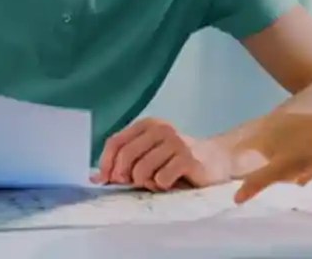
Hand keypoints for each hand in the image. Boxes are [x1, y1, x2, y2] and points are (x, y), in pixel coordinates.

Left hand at [93, 118, 230, 191]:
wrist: (217, 160)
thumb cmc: (177, 161)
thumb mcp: (149, 157)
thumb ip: (124, 164)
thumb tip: (95, 179)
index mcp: (148, 125)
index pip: (116, 142)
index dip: (106, 163)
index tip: (106, 180)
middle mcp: (161, 129)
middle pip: (126, 155)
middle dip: (123, 175)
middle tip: (133, 184)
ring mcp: (175, 142)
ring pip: (142, 169)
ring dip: (145, 182)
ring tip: (156, 182)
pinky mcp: (188, 158)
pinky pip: (161, 178)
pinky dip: (161, 185)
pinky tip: (170, 183)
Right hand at [233, 108, 311, 203]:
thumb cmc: (302, 153)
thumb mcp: (278, 171)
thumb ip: (257, 183)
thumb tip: (235, 199)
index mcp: (263, 135)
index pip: (245, 146)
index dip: (240, 157)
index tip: (237, 170)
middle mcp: (275, 126)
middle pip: (264, 145)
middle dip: (263, 160)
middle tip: (264, 175)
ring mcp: (293, 125)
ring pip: (282, 145)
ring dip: (282, 162)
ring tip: (287, 178)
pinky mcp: (310, 128)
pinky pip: (299, 146)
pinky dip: (299, 160)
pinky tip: (306, 174)